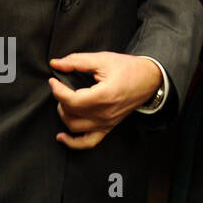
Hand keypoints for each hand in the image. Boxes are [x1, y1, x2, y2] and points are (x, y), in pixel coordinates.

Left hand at [48, 51, 162, 149]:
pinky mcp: (108, 127)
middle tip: (61, 87)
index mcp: (103, 96)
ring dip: (64, 115)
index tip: (54, 80)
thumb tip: (55, 63)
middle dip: (60, 98)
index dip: (57, 90)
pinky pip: (88, 142)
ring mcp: (106, 123)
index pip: (71, 100)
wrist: (149, 79)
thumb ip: (76, 61)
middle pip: (71, 112)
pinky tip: (62, 137)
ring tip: (64, 102)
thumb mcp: (102, 59)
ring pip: (75, 127)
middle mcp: (104, 113)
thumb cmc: (128, 68)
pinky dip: (73, 143)